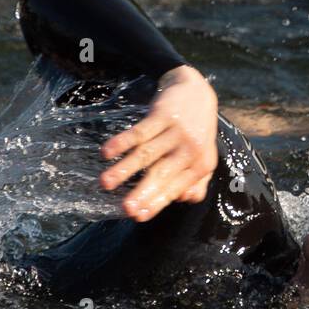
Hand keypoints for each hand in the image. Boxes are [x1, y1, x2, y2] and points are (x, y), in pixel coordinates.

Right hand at [99, 65, 218, 220]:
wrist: (197, 92)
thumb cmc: (197, 132)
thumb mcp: (203, 157)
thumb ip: (196, 182)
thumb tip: (184, 200)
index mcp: (200, 165)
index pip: (175, 188)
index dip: (155, 203)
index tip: (137, 216)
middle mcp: (190, 149)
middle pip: (161, 174)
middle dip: (142, 193)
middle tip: (124, 209)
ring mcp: (176, 131)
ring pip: (146, 154)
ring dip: (124, 169)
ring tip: (105, 183)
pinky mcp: (163, 114)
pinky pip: (139, 131)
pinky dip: (122, 142)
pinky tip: (106, 153)